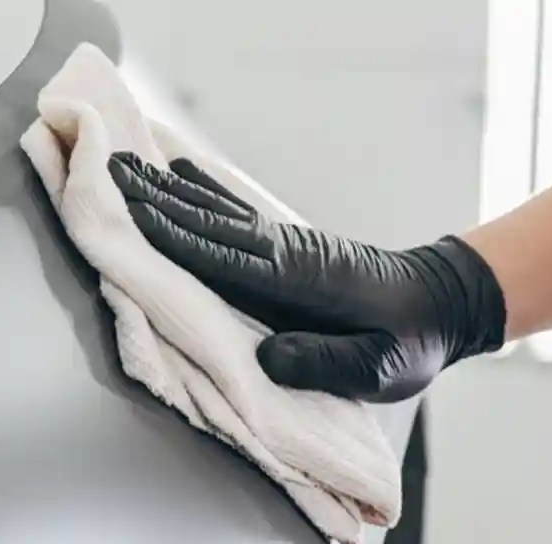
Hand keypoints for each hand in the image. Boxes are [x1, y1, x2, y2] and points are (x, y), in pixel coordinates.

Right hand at [107, 151, 506, 401]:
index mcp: (299, 283)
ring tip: (127, 166)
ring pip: (215, 212)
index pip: (225, 258)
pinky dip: (204, 190)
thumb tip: (269, 360)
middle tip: (108, 173)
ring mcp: (284, 244)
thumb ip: (324, 364)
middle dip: (155, 201)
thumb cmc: (411, 343)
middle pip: (207, 223)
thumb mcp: (379, 369)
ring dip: (168, 190)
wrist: (444, 302)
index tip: (132, 215)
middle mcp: (285, 253)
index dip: (177, 239)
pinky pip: (234, 213)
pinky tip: (182, 171)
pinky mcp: (286, 246)